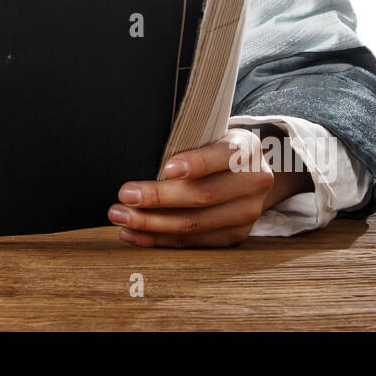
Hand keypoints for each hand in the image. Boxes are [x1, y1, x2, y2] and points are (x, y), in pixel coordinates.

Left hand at [107, 128, 312, 247]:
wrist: (248, 172)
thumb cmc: (215, 147)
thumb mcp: (211, 134)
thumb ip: (188, 141)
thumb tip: (139, 154)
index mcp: (247, 150)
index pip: (222, 157)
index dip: (196, 164)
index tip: (166, 168)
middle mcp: (254, 183)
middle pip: (203, 195)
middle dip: (159, 198)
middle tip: (125, 195)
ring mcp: (247, 213)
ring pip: (195, 224)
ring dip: (152, 223)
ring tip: (120, 217)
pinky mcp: (234, 236)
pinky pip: (192, 242)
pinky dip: (158, 239)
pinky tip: (133, 233)